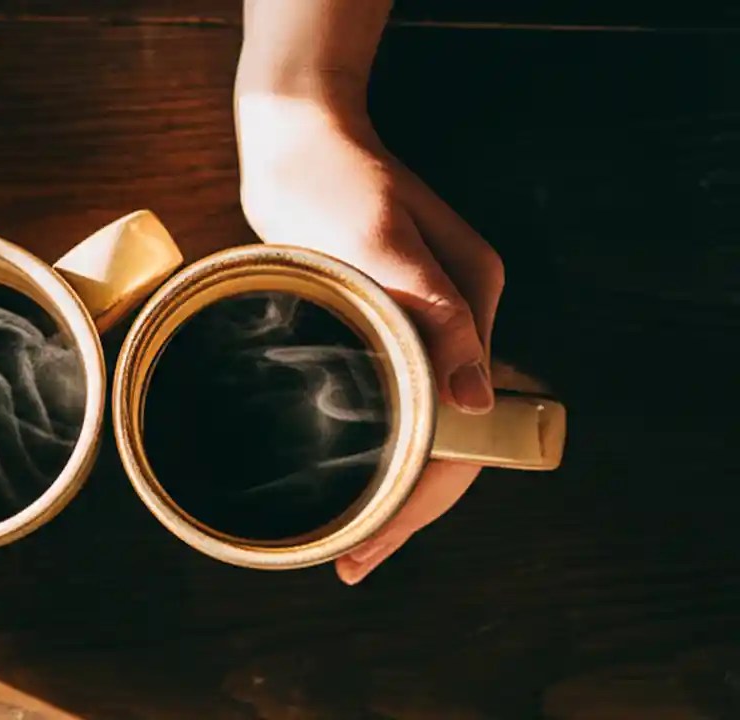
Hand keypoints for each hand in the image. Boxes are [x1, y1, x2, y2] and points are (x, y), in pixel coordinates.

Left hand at [237, 90, 504, 584]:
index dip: (428, 492)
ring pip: (421, 426)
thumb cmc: (333, 178)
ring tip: (349, 544)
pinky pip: (391, 402)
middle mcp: (459, 319)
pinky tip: (342, 478)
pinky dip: (373, 447)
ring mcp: (422, 324)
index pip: (468, 423)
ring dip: (391, 487)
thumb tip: (476, 401)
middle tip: (353, 563)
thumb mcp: (380, 237)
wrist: (298, 138)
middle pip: (450, 436)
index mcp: (474, 301)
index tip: (376, 541)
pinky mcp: (383, 323)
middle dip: (407, 509)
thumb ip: (434, 310)